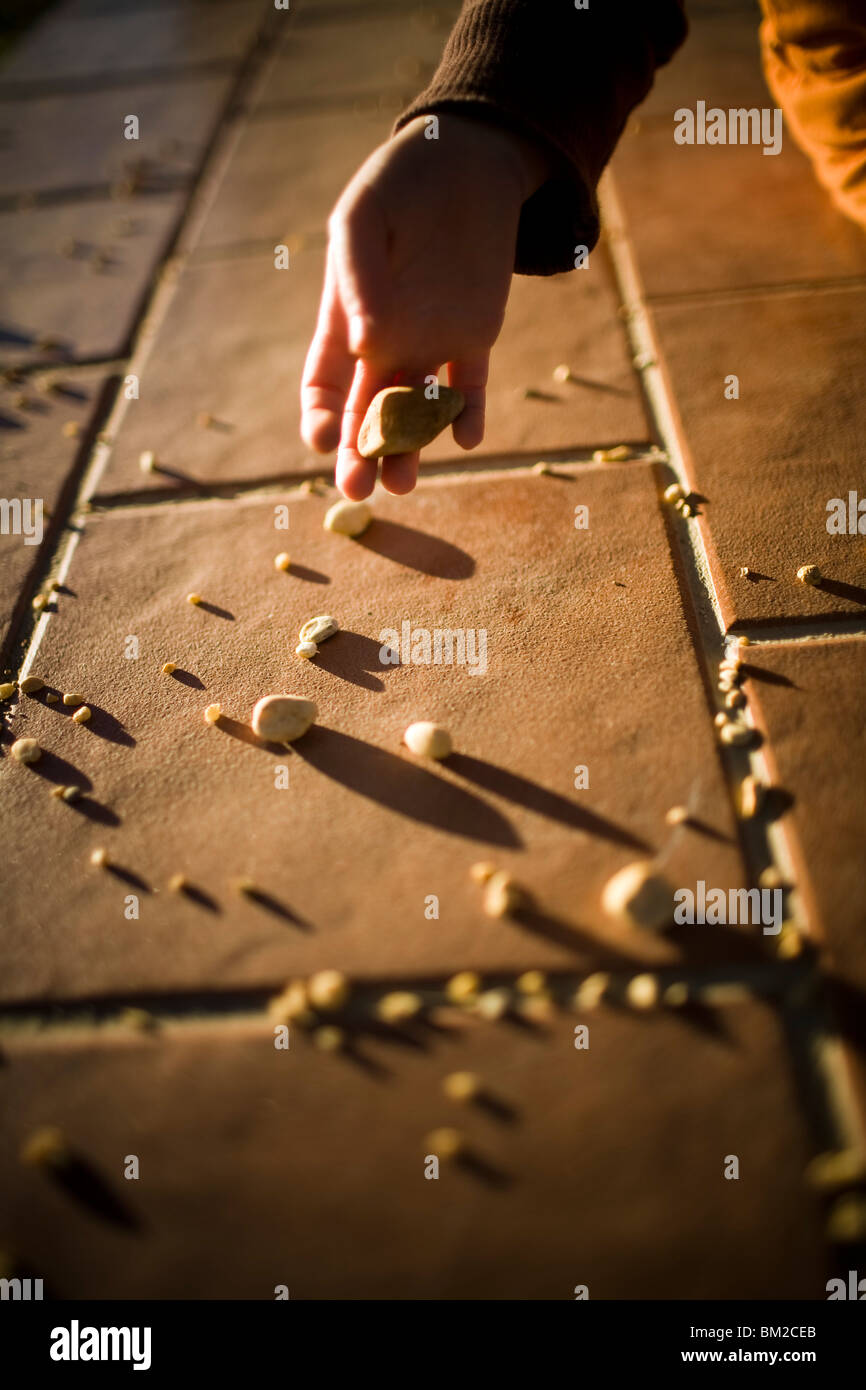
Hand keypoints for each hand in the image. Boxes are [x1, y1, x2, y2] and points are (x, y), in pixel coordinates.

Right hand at [300, 112, 550, 498]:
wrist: (466, 160)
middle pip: (368, 415)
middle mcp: (385, 344)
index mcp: (344, 322)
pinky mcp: (475, 338)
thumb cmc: (398, 185)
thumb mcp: (362, 220)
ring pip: (416, 414)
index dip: (321, 418)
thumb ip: (358, 280)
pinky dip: (469, 416)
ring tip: (404, 482)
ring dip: (410, 451)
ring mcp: (430, 344)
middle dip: (359, 456)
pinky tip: (467, 435)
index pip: (325, 387)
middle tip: (358, 491)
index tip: (323, 440)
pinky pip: (471, 390)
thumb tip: (366, 346)